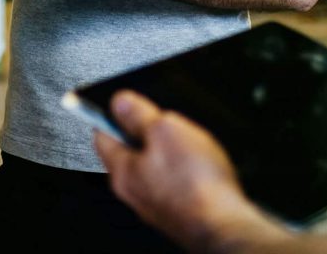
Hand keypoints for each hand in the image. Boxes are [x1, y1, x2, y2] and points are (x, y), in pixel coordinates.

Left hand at [97, 91, 281, 253]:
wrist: (224, 224)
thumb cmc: (195, 183)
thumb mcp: (165, 129)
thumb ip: (139, 114)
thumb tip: (120, 102)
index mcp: (123, 170)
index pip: (102, 136)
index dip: (110, 116)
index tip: (119, 105)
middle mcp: (135, 193)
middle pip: (129, 155)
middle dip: (144, 135)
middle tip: (161, 122)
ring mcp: (157, 206)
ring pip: (153, 171)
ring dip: (166, 155)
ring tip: (185, 145)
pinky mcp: (179, 214)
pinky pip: (174, 187)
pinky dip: (183, 174)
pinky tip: (199, 170)